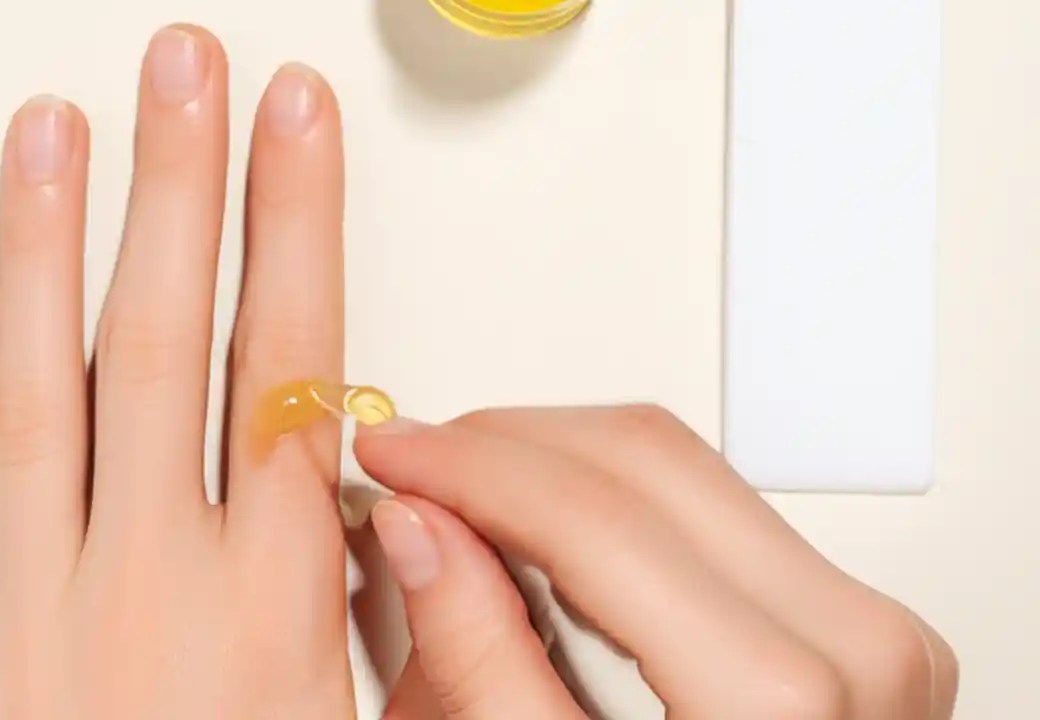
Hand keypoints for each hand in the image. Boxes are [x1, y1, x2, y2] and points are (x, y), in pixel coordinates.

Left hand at [0, 26, 354, 717]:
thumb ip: (384, 630)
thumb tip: (389, 521)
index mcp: (264, 611)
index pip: (288, 369)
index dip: (295, 228)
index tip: (293, 125)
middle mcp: (140, 592)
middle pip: (160, 345)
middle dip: (179, 189)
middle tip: (179, 71)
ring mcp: (21, 622)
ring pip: (32, 396)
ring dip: (42, 249)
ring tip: (51, 137)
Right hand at [357, 407, 958, 719]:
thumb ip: (481, 664)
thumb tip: (420, 533)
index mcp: (775, 697)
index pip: (592, 515)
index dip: (470, 469)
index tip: (396, 453)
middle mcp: (847, 642)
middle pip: (645, 458)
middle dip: (506, 446)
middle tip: (418, 461)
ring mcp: (866, 626)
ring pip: (685, 466)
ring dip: (558, 460)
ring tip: (467, 492)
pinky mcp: (858, 621)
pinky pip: (720, 507)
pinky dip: (617, 500)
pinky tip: (548, 524)